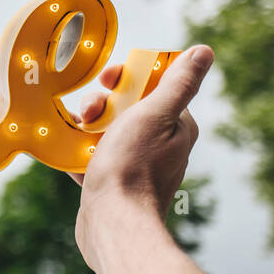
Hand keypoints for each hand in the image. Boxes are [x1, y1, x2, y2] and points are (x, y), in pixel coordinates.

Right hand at [72, 45, 213, 270]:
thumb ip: (178, 83)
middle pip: (127, 110)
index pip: (153, 88)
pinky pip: (95, 159)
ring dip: (88, 127)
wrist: (113, 223)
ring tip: (76, 132)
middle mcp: (162, 147)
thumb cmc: (133, 167)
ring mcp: (137, 168)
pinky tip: (70, 153)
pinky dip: (81, 153)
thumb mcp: (154, 114)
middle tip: (87, 112)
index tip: (107, 80)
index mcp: (177, 128)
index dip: (128, 78)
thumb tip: (204, 51)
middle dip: (102, 104)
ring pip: (108, 133)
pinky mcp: (115, 187)